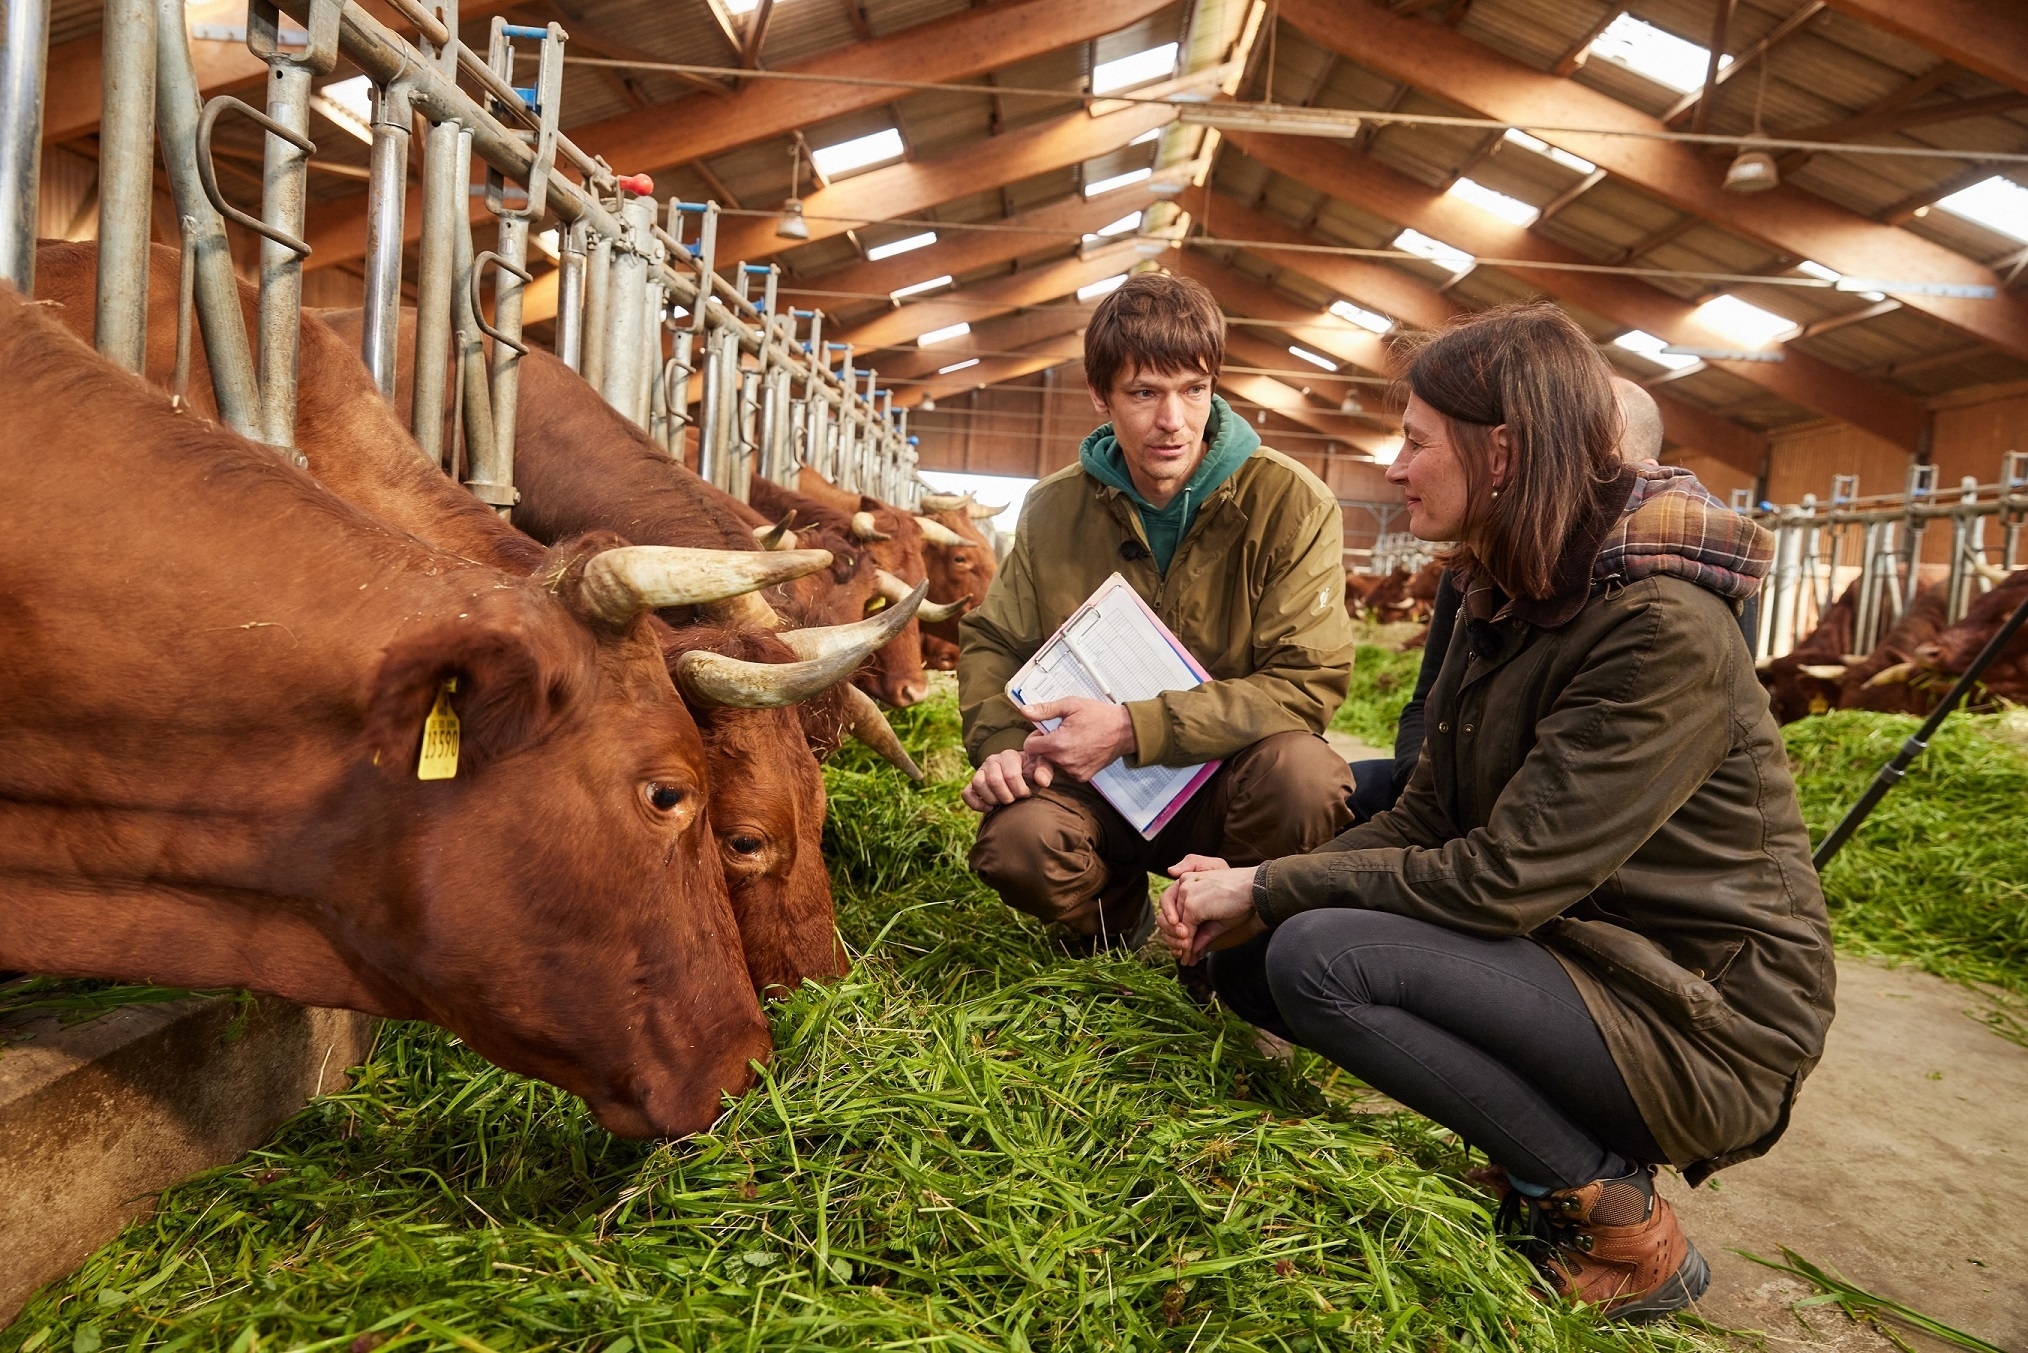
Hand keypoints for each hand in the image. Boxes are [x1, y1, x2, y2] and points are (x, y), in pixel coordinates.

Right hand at [961, 748, 1054, 811]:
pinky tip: (990, 808)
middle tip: (1015, 800)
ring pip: (978, 784)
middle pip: (994, 781)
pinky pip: (966, 793)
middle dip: (1007, 796)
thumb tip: (1042, 782)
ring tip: (1003, 802)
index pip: (1010, 775)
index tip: (1026, 794)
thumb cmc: (1032, 770)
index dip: (1020, 789)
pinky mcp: (972, 784)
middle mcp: (992, 761)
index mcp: (1009, 755)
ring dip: (992, 799)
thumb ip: (1045, 771)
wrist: (1020, 772)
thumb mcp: (1042, 766)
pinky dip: (976, 804)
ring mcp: (980, 772)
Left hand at [1018, 698, 1136, 781]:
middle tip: (1062, 733)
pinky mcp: (1082, 776)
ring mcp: (1074, 771)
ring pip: (1053, 764)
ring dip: (1057, 754)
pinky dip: (1070, 761)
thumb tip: (1025, 711)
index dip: (1035, 737)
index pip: (1029, 747)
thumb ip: (1045, 710)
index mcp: (1058, 743)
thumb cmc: (1100, 716)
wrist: (1124, 731)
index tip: (1046, 731)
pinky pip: (1067, 770)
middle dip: (1046, 745)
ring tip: (1074, 740)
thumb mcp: (1071, 705)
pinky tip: (1081, 749)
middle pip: (1041, 756)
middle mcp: (1064, 761)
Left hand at [1158, 855, 1262, 964]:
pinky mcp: (1192, 906)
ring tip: (1183, 957)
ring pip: (1175, 926)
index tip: (1182, 946)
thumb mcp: (1218, 919)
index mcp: (1189, 882)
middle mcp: (1184, 885)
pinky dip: (1187, 946)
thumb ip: (1203, 933)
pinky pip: (1185, 931)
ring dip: (1179, 944)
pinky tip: (1189, 956)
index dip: (1176, 928)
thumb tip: (1193, 951)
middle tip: (1179, 954)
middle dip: (1174, 938)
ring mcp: (1186, 894)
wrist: (1254, 890)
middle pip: (1169, 917)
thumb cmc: (1241, 900)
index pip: (1173, 907)